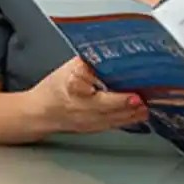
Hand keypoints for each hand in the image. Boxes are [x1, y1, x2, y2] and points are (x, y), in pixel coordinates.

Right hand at [27, 56, 148, 134]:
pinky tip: (138, 115)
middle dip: (130, 106)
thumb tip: (111, 54)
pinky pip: (112, 125)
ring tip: (146, 108)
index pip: (98, 96)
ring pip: (114, 120)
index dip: (118, 97)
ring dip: (132, 115)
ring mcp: (88, 123)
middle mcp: (82, 111)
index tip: (134, 95)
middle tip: (145, 100)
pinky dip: (127, 120)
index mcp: (74, 93)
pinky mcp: (92, 129)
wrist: (38, 113)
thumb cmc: (53, 88)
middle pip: (110, 110)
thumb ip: (89, 63)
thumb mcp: (69, 69)